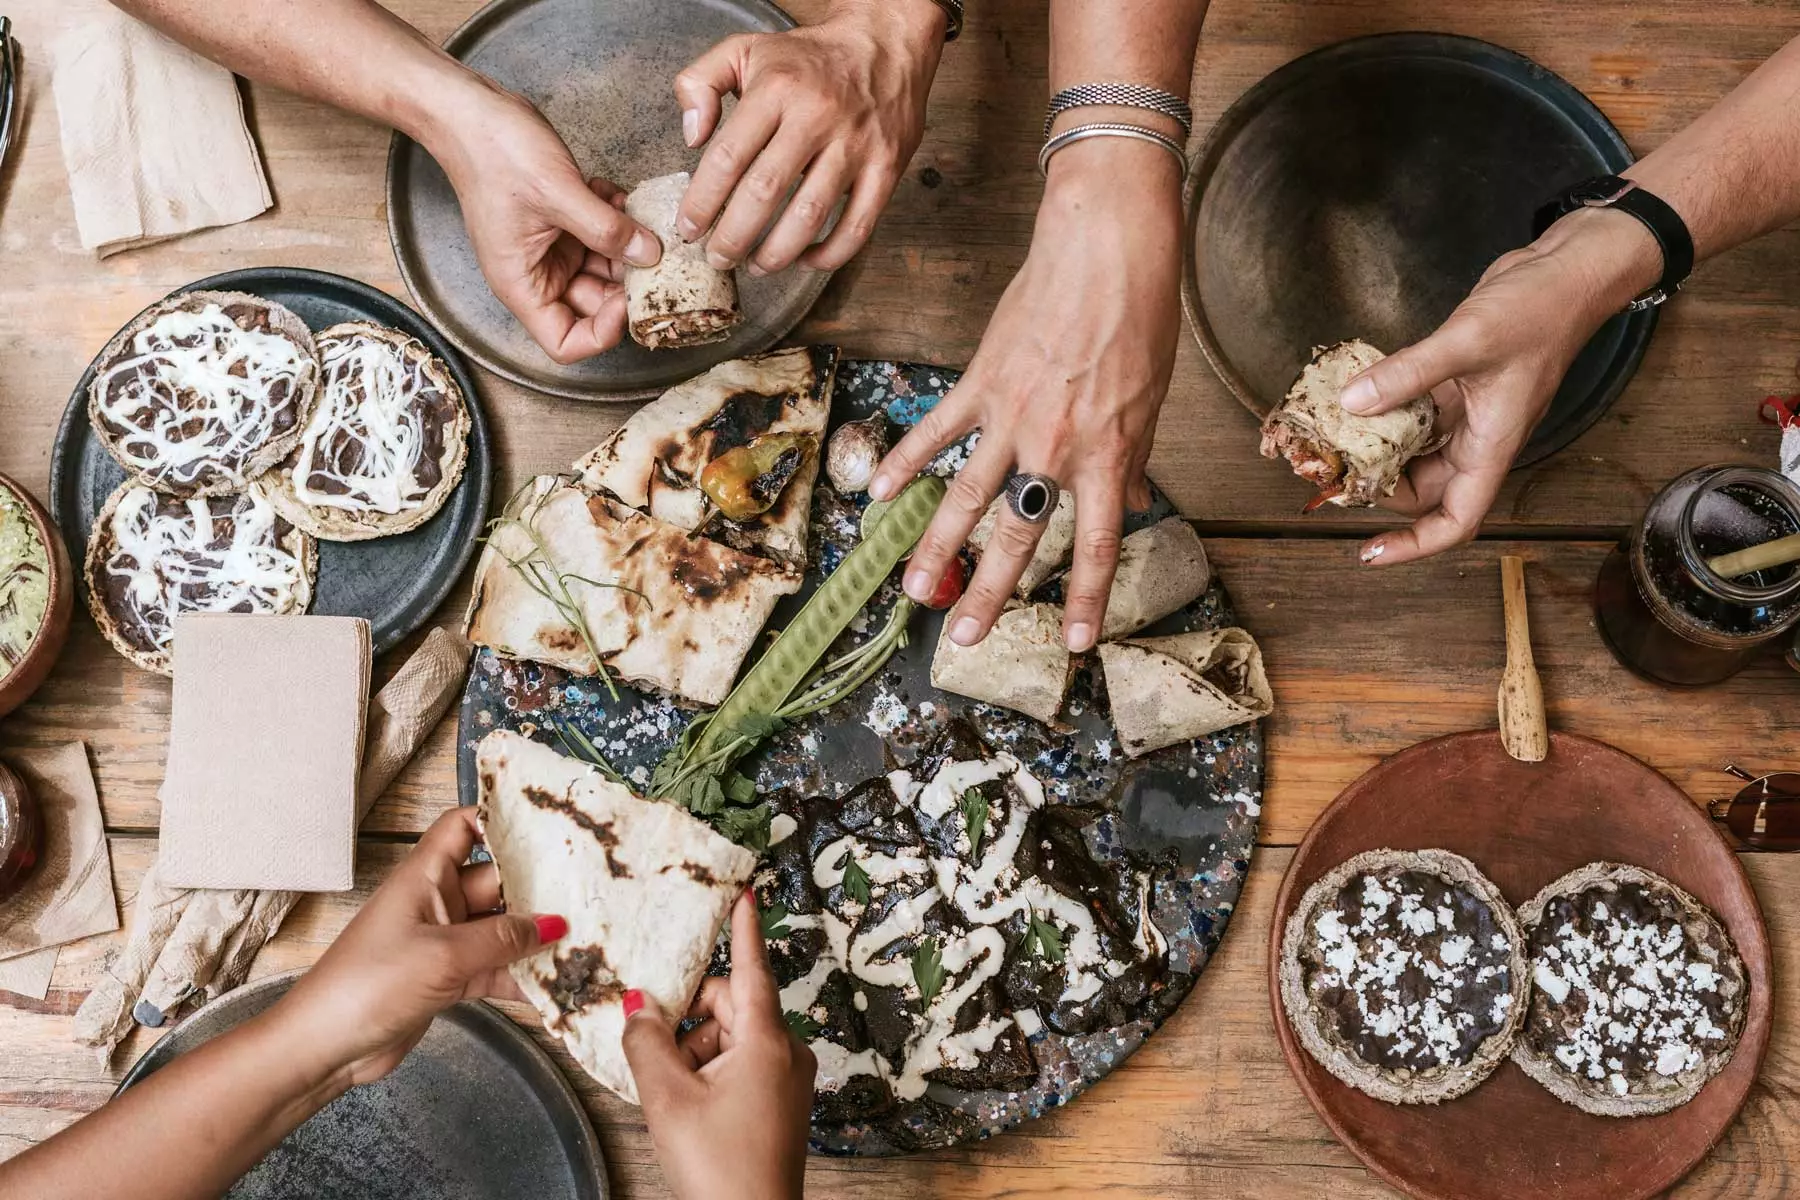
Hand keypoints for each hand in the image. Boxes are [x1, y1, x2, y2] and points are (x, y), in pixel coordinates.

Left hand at [272, 807, 564, 1088]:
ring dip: (535, 937)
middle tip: (590, 890)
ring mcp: (443, 942)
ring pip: (500, 929)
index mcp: (426, 876)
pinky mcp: (447, 980)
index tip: (548, 822)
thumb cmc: (371, 983)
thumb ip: (502, 939)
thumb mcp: (443, 955)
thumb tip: (555, 925)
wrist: (325, 1048)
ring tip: (586, 939)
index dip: (499, 817)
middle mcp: (438, 902)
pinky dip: (520, 976)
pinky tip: (556, 985)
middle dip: (538, 886)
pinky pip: (494, 968)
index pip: (464, 827)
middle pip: (497, 880)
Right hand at [424, 77, 661, 363]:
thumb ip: (606, 230)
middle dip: (625, 284)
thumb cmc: (494, 152)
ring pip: (604, 269)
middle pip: (594, 306)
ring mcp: (551, 248)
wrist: (470, 110)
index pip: (566, 343)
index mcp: (523, 284)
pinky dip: (615, 220)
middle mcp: (537, 273)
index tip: (627, 301)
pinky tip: (618, 196)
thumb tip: (649, 255)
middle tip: (654, 257)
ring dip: (626, 246)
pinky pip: (600, 236)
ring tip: (637, 217)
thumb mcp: (558, 193)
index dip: (602, 333)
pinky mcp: (562, 223)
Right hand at [623, 892, 814, 1199]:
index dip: (746, 929)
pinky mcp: (780, 1102)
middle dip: (690, 1021)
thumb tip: (639, 1007)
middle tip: (656, 1056)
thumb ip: (647, 1043)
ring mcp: (786, 1079)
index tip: (747, 892)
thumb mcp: (668, 1099)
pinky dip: (709, 1072)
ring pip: (729, 1039)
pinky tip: (687, 1106)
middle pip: (730, 1006)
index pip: (753, 968)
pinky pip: (740, 1065)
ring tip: (673, 1097)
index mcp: (767, 1040)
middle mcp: (786, 1051)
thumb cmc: (718, 1167)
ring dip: (695, 1053)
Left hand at [673, 0, 945, 275]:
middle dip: (733, 237)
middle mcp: (816, 117)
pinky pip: (858, 225)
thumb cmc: (808, 57)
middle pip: (765, 193)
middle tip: (717, 258)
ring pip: (810, 216)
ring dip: (777, 253)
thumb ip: (700, 83)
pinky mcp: (887, 166)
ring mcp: (855, 145)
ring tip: (756, 266)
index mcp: (775, 90)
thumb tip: (691, 136)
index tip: (689, 229)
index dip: (703, 202)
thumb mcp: (743, 49)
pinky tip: (806, 259)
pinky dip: (830, 254)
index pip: (728, 157)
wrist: (885, 43)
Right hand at [868, 140, 1183, 651]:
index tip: (1073, 643)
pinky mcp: (981, 381)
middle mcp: (1056, 447)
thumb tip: (1133, 503)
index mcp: (1106, 455)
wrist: (1106, 250)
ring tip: (911, 587)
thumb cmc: (1138, 320)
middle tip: (963, 638)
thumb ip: (1134, 459)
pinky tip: (877, 492)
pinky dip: (905, 460)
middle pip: (1017, 535)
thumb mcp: (1151, 401)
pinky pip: (937, 430)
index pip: (1096, 543)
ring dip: (935, 546)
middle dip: (989, 592)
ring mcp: (1013, 416)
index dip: (1084, 597)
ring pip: (966, 495)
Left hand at [1340, 208, 1663, 565]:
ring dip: (1378, 450)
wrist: (1572, 270)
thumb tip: (1352, 404)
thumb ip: (1409, 374)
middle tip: (1330, 476)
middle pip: (1424, 489)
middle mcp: (1480, 437)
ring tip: (1332, 442)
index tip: (1368, 552)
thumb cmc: (1541, 309)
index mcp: (1492, 445)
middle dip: (1379, 489)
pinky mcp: (1458, 383)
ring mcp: (1469, 411)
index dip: (1414, 544)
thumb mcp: (1469, 340)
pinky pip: (1416, 411)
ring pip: (1416, 450)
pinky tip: (1355, 396)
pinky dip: (1386, 409)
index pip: (1456, 520)